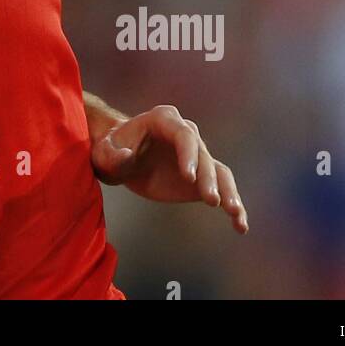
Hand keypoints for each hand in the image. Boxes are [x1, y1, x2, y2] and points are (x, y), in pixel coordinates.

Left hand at [91, 104, 247, 232]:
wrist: (119, 157)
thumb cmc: (109, 150)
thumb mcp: (104, 153)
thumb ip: (112, 155)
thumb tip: (127, 156)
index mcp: (163, 120)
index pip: (183, 135)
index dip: (189, 155)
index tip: (189, 178)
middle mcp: (186, 133)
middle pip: (203, 155)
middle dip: (208, 177)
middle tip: (211, 200)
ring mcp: (196, 155)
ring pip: (218, 171)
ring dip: (228, 191)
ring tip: (233, 213)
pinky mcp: (201, 177)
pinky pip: (222, 187)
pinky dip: (233, 204)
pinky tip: (240, 226)